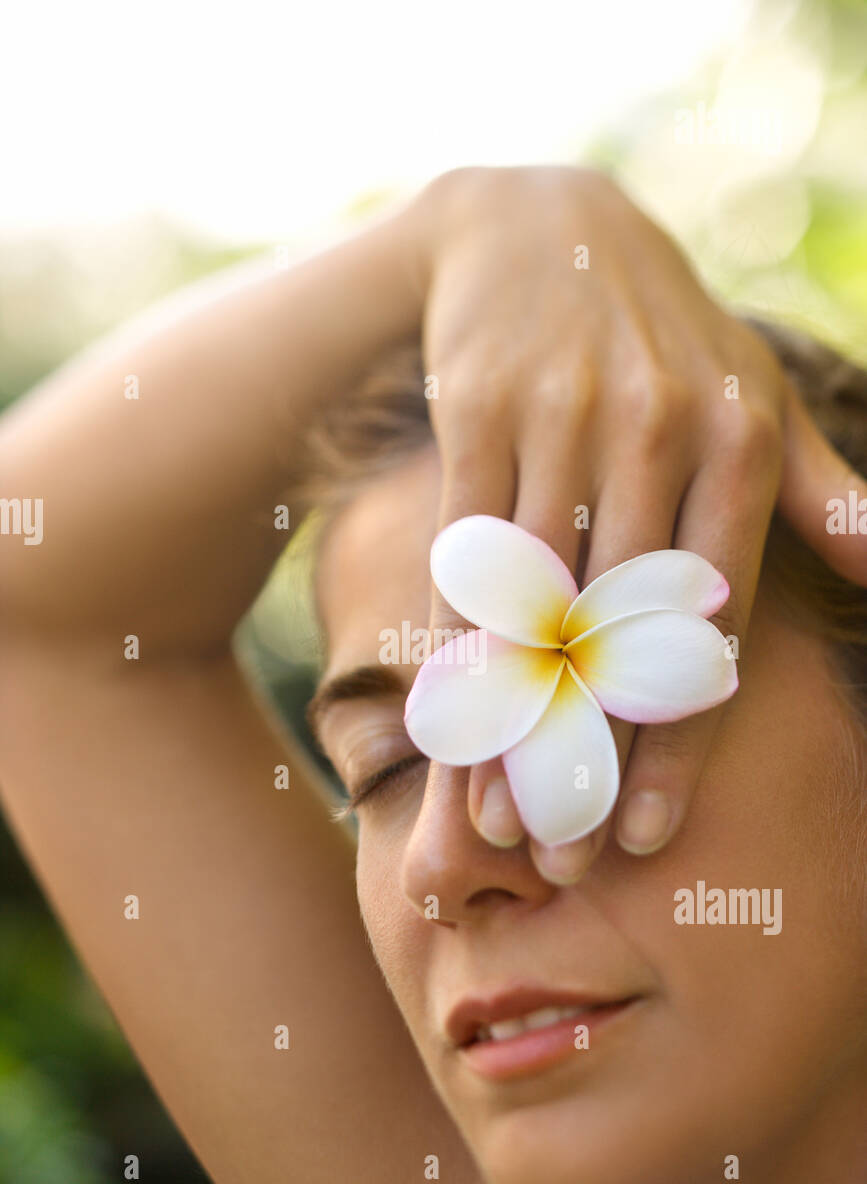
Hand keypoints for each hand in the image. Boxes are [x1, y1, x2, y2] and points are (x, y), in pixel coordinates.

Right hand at [413, 165, 866, 880]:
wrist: (536, 227)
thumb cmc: (664, 341)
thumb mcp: (757, 398)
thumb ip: (824, 491)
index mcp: (741, 441)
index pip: (712, 623)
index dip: (679, 740)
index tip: (648, 834)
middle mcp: (659, 429)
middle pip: (622, 634)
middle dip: (591, 756)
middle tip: (567, 857)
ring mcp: (565, 418)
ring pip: (538, 607)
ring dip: (512, 722)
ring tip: (499, 824)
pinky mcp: (483, 411)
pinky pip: (469, 554)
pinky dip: (456, 643)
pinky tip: (448, 716)